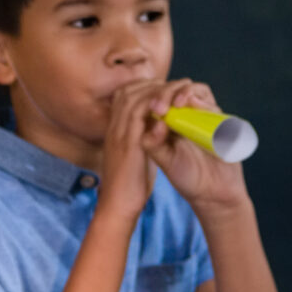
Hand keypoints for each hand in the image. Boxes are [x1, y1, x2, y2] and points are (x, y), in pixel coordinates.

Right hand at [94, 80, 171, 222]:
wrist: (117, 206)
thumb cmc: (128, 187)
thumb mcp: (134, 159)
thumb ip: (142, 142)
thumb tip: (158, 132)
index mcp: (114, 131)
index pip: (124, 97)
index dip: (145, 89)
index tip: (165, 93)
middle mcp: (114, 128)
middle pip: (129, 91)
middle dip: (153, 85)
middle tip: (174, 89)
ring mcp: (119, 134)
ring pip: (134, 97)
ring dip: (158, 92)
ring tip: (177, 97)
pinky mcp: (128, 142)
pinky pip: (142, 112)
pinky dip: (158, 105)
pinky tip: (174, 109)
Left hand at [142, 79, 248, 212]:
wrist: (212, 191)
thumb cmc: (185, 176)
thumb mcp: (164, 160)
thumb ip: (154, 143)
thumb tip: (154, 122)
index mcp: (169, 121)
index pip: (159, 97)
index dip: (152, 97)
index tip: (146, 108)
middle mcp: (188, 114)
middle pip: (178, 88)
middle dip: (167, 92)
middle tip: (159, 105)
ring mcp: (206, 116)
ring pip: (198, 91)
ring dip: (186, 92)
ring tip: (177, 103)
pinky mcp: (223, 122)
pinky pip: (215, 106)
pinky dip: (205, 104)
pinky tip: (195, 109)